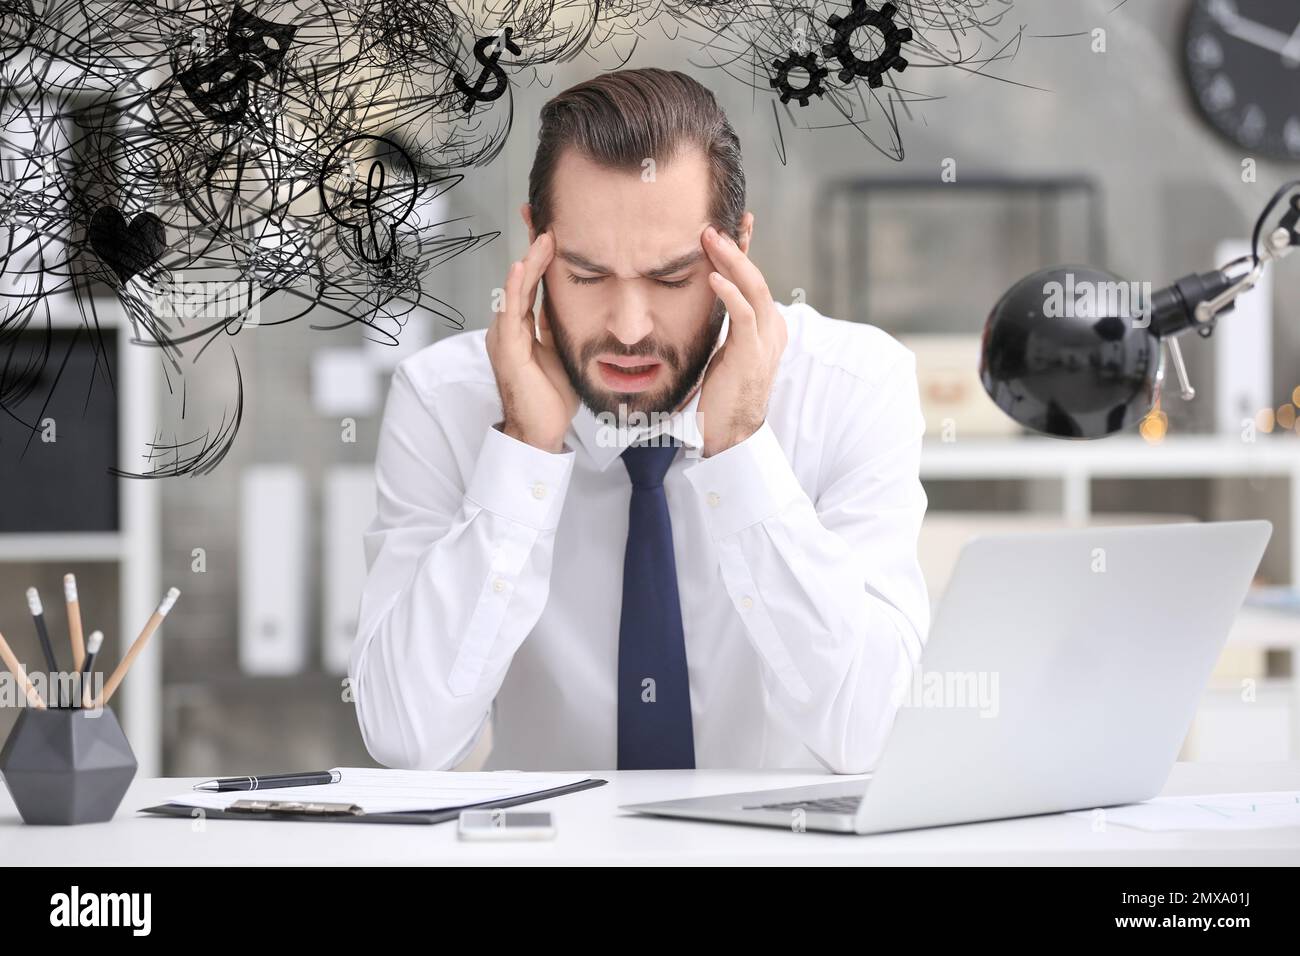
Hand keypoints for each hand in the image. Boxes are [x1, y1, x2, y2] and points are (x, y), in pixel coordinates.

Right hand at [485, 231, 578, 452]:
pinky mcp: (507, 351)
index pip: (532, 281)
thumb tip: (583, 301)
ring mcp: (505, 337)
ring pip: (516, 291)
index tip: (549, 224)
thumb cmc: (551, 395)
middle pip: (521, 278)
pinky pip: (510, 315)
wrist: (540, 432)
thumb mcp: (562, 350)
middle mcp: (509, 326)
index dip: (539, 253)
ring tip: (541, 235)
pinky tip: (519, 267)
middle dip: (531, 246)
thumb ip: (562, 325)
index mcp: (522, 326)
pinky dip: (514, 289)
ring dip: (529, 262)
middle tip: (539, 213)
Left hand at [696, 224, 786, 457]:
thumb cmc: (722, 391)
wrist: (729, 431)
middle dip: (736, 248)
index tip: (733, 223)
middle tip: (711, 226)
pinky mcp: (752, 354)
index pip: (755, 280)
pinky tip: (712, 278)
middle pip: (757, 278)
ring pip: (755, 290)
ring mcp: (765, 341)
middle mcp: (772, 329)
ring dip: (733, 262)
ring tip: (711, 241)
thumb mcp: (724, 346)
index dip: (745, 249)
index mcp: (767, 325)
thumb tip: (708, 294)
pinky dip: (729, 293)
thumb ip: (724, 321)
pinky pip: (744, 316)